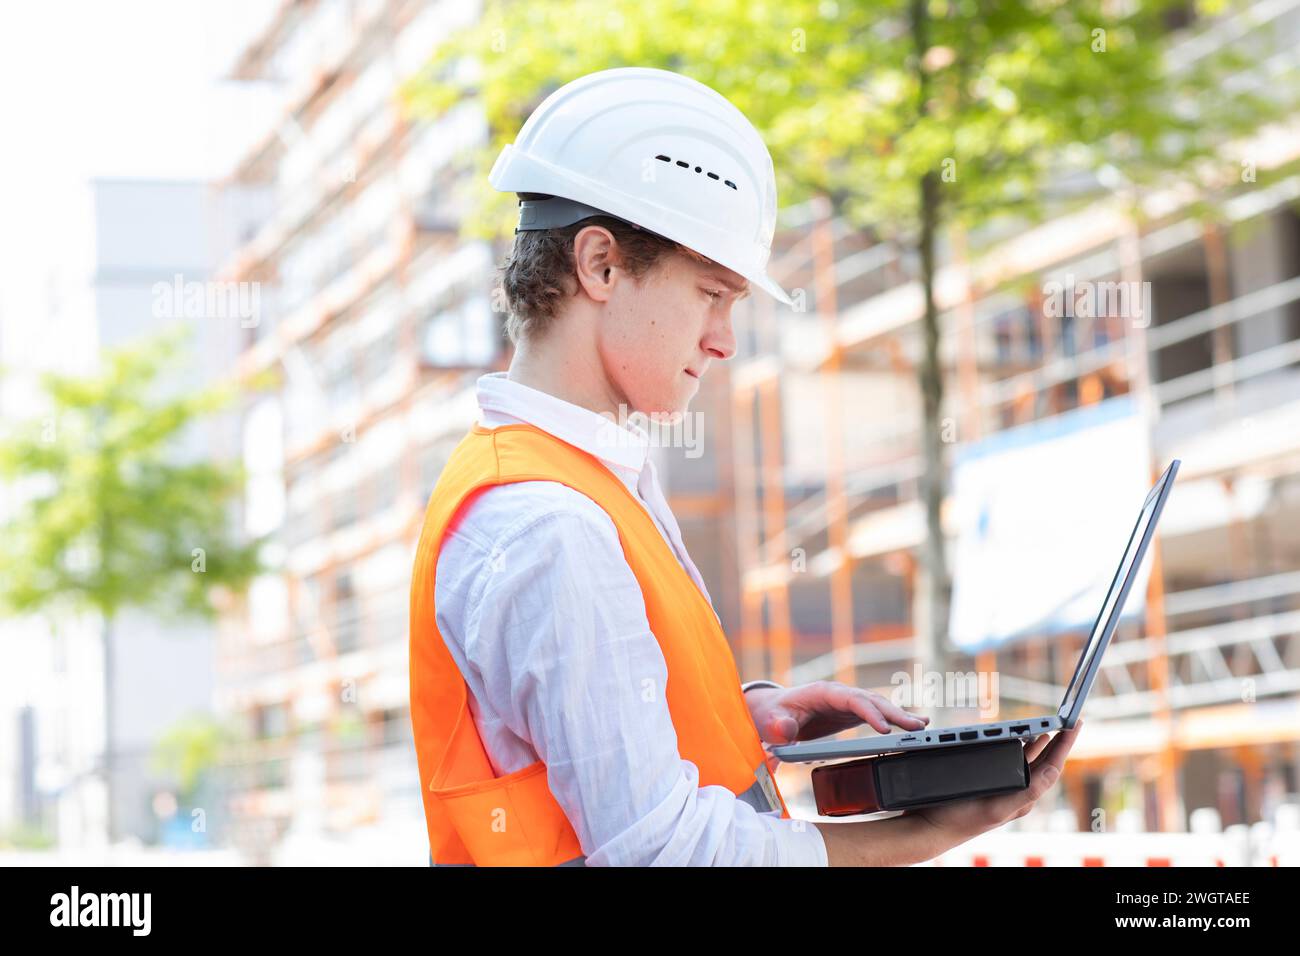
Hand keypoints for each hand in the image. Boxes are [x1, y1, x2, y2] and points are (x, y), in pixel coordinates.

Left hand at [745, 680, 929, 744]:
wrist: (772, 711)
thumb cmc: (773, 714)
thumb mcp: (771, 722)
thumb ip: (779, 726)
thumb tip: (785, 731)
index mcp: (823, 692)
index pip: (852, 700)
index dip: (870, 713)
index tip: (885, 729)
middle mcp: (840, 694)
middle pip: (872, 700)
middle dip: (895, 713)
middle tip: (918, 727)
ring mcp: (847, 703)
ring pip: (878, 706)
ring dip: (900, 715)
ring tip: (924, 725)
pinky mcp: (851, 713)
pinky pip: (876, 714)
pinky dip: (894, 719)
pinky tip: (913, 725)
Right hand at [906, 719, 1083, 843]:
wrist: (931, 827)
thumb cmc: (961, 819)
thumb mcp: (998, 807)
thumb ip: (1028, 790)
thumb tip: (1055, 769)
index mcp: (1025, 796)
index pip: (1052, 765)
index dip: (1066, 743)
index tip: (1076, 723)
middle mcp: (1018, 790)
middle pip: (1043, 760)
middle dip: (1056, 740)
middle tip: (1067, 721)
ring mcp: (1004, 786)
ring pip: (1027, 758)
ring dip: (1038, 741)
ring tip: (1048, 727)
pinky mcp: (989, 782)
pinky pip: (1009, 760)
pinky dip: (1018, 746)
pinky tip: (1017, 739)